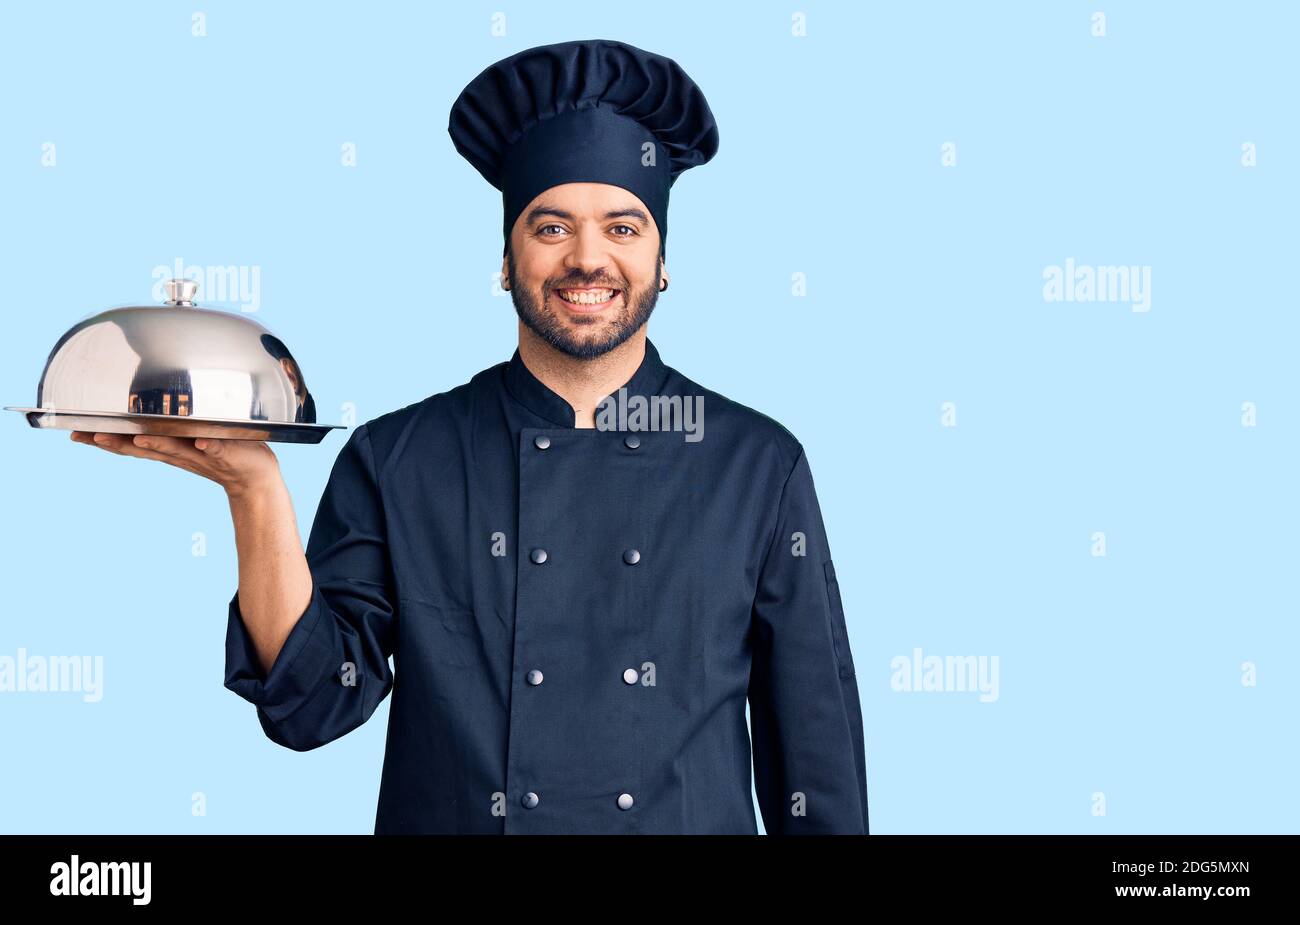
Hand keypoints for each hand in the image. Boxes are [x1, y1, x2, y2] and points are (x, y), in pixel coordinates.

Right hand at [70, 431, 281, 497]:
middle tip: (90, 434)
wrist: (253, 476)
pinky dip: (210, 447)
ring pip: (174, 449)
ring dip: (156, 444)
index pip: (129, 442)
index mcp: (167, 447)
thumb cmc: (220, 450)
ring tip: (138, 438)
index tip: (75, 431)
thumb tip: (145, 402)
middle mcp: (178, 452)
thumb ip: (169, 426)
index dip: (102, 438)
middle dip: (116, 441)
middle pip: (141, 448)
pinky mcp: (227, 454)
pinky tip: (202, 444)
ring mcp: (201, 454)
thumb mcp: (188, 436)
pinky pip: (218, 449)